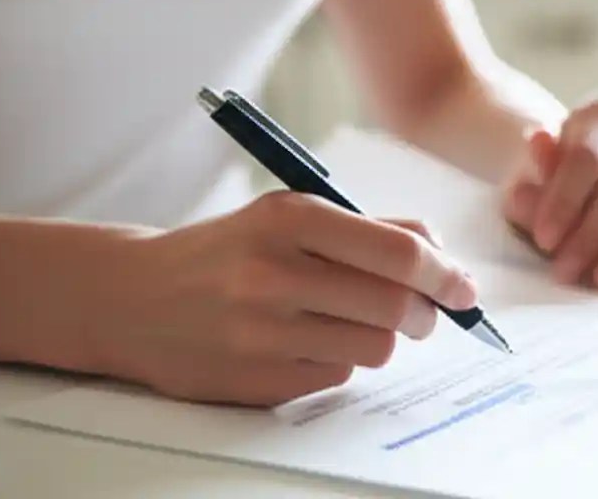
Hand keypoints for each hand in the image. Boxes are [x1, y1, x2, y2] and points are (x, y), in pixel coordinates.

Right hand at [95, 192, 476, 406]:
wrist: (132, 297)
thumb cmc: (229, 251)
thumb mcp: (289, 216)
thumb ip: (368, 229)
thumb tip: (441, 253)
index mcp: (289, 219)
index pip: (397, 251)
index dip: (444, 273)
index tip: (464, 287)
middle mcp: (273, 274)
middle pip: (394, 307)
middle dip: (424, 312)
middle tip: (422, 311)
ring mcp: (261, 333)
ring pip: (373, 349)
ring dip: (381, 338)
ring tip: (353, 321)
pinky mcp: (254, 380)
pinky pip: (336, 377)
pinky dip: (338, 361)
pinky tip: (307, 342)